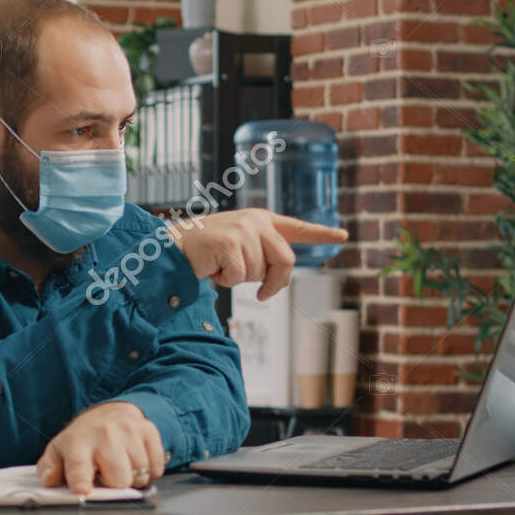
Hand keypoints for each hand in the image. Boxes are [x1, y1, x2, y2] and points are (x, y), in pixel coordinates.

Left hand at [36, 401, 164, 494]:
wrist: (110, 413)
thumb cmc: (83, 440)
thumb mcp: (59, 452)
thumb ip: (49, 469)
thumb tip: (49, 481)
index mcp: (77, 442)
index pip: (79, 466)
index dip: (80, 480)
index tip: (82, 490)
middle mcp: (105, 434)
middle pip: (119, 479)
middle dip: (114, 485)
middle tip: (106, 474)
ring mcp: (129, 431)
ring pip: (140, 475)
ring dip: (132, 478)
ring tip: (120, 466)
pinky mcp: (149, 431)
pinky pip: (156, 468)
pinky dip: (148, 472)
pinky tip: (134, 462)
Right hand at [168, 209, 348, 299]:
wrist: (173, 246)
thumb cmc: (207, 251)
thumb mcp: (240, 248)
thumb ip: (262, 256)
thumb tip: (276, 282)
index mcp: (262, 220)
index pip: (297, 228)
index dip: (321, 234)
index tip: (342, 236)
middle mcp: (256, 221)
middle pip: (286, 261)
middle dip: (274, 283)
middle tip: (262, 294)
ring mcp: (244, 230)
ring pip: (259, 274)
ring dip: (238, 279)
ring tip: (220, 265)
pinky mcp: (230, 243)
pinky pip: (239, 278)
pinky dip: (223, 280)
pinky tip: (211, 266)